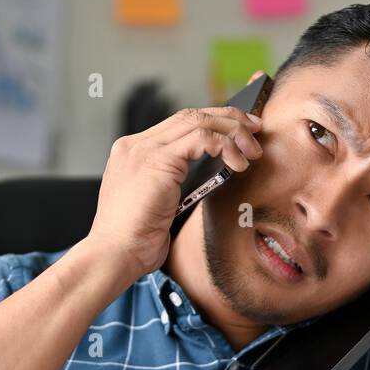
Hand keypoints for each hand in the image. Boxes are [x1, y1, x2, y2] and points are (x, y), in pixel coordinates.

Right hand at [89, 104, 263, 284]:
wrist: (114, 254)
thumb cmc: (135, 242)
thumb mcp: (158, 206)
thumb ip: (173, 185)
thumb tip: (208, 179)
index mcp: (133, 153)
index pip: (178, 125)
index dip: (211, 123)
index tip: (237, 132)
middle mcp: (136, 145)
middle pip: (189, 114)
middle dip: (228, 118)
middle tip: (255, 128)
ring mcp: (144, 149)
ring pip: (198, 120)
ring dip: (232, 132)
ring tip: (253, 150)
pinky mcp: (157, 160)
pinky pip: (201, 138)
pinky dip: (225, 147)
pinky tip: (238, 164)